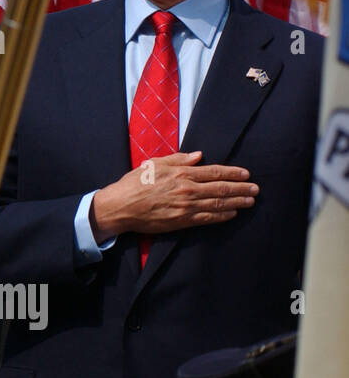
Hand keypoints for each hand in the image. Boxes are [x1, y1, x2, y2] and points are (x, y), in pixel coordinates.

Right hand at [91, 151, 257, 241]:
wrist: (121, 207)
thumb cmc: (134, 184)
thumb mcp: (153, 164)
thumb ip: (177, 159)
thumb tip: (198, 156)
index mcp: (181, 173)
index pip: (215, 172)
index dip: (233, 173)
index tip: (246, 174)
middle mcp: (187, 189)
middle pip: (222, 188)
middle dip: (241, 188)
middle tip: (256, 189)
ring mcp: (186, 206)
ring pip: (218, 204)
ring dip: (237, 202)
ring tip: (250, 201)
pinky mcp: (183, 221)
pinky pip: (208, 219)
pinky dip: (223, 216)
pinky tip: (232, 214)